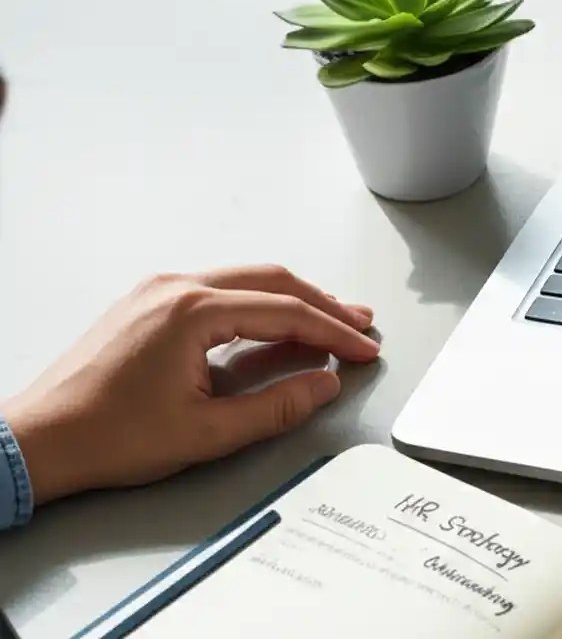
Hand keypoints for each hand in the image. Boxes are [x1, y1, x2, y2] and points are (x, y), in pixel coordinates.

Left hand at [0, 266, 379, 504]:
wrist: (39, 440)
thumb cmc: (107, 436)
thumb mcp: (207, 432)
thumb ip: (276, 407)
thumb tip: (323, 385)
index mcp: (192, 312)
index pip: (286, 311)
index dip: (333, 333)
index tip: (363, 349)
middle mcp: (176, 289)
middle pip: (272, 281)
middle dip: (323, 304)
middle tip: (359, 326)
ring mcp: (159, 292)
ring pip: (246, 280)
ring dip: (293, 299)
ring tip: (329, 321)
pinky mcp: (148, 304)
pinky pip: (219, 290)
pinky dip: (258, 303)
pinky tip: (275, 323)